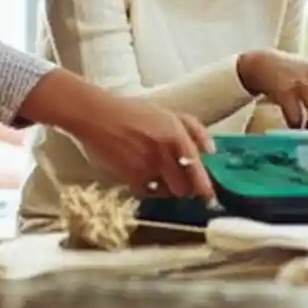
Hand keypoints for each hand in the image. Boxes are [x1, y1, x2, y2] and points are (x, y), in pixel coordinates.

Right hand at [73, 98, 213, 197]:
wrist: (96, 116)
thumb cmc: (133, 113)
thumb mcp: (169, 113)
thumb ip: (195, 130)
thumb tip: (211, 150)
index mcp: (177, 135)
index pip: (198, 169)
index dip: (205, 186)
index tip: (210, 195)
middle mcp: (164, 153)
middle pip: (185, 188)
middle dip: (187, 188)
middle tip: (183, 183)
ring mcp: (147, 167)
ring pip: (168, 192)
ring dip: (169, 189)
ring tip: (162, 176)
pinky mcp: (130, 178)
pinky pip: (148, 193)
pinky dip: (149, 189)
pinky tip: (145, 176)